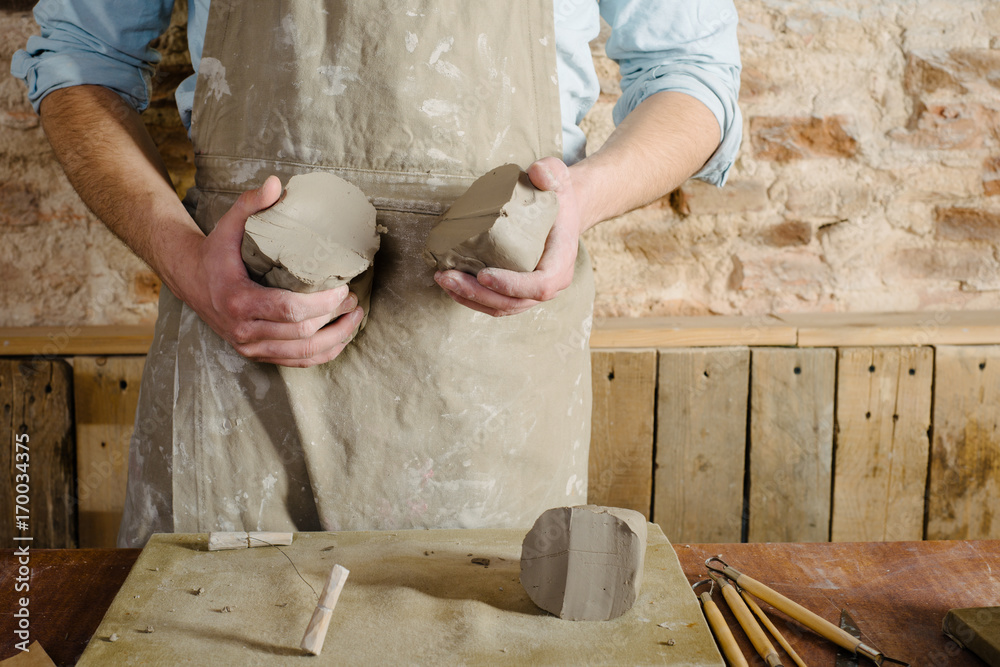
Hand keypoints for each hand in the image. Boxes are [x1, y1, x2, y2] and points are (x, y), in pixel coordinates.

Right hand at [173, 176, 363, 367]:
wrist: (190, 281)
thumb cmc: (216, 252)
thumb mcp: (229, 224)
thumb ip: (251, 202)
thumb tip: (277, 183)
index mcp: (238, 301)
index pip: (289, 310)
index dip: (322, 303)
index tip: (344, 289)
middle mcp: (243, 330)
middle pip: (300, 334)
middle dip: (334, 319)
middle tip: (354, 300)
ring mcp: (249, 346)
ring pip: (302, 354)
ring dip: (335, 338)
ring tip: (354, 318)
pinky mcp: (256, 354)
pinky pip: (296, 362)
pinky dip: (322, 353)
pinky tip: (340, 338)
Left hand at [434, 157, 583, 316]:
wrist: (561, 212)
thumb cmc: (557, 196)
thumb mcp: (558, 177)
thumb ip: (550, 172)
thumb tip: (536, 172)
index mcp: (562, 262)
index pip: (541, 284)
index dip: (512, 285)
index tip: (483, 275)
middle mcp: (551, 284)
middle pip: (514, 302)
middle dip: (479, 294)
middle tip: (448, 277)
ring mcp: (533, 292)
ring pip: (502, 307)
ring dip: (469, 298)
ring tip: (443, 280)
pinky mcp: (517, 292)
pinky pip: (495, 303)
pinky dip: (471, 298)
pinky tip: (450, 284)